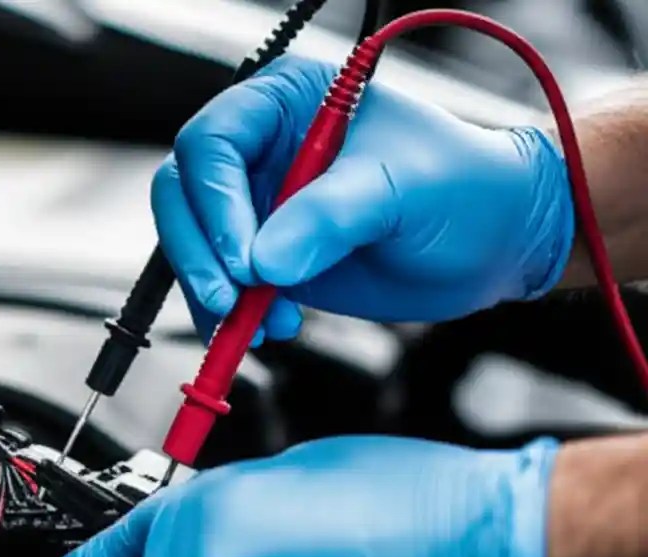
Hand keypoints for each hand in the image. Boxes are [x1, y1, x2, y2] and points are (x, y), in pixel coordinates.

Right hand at [156, 56, 574, 340]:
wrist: (496, 242)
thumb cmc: (463, 187)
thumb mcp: (401, 189)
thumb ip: (331, 217)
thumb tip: (265, 261)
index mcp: (287, 104)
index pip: (213, 142)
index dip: (216, 201)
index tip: (246, 256)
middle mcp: (260, 151)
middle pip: (184, 194)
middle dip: (199, 250)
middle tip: (232, 296)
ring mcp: (258, 207)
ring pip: (192, 245)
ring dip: (211, 290)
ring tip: (257, 322)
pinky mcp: (266, 258)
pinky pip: (220, 287)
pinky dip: (230, 316)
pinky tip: (272, 328)